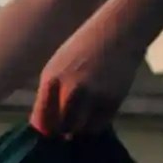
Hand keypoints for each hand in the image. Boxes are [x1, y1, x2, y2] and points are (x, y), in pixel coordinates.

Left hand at [30, 21, 141, 138]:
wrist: (120, 29)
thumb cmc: (84, 47)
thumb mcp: (58, 65)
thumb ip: (50, 92)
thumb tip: (44, 124)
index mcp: (52, 80)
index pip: (42, 119)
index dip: (44, 130)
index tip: (47, 133)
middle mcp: (72, 89)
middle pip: (60, 128)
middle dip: (60, 131)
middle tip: (63, 133)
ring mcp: (94, 95)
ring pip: (80, 129)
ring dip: (78, 130)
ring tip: (79, 123)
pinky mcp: (114, 98)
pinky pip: (100, 124)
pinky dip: (95, 125)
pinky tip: (94, 115)